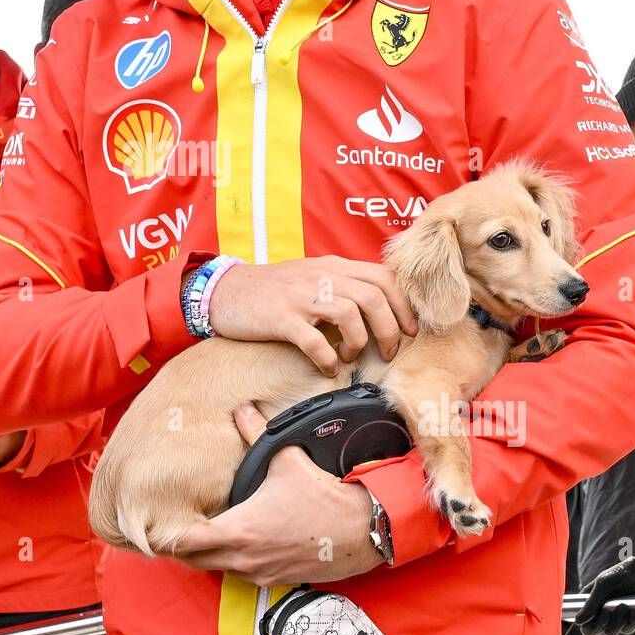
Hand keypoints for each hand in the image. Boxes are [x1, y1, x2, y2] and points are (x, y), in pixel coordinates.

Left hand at [172, 403, 383, 584]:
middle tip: (181, 527)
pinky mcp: (275, 581)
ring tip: (207, 534)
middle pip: (194, 561)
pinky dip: (232, 563)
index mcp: (238, 530)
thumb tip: (242, 409)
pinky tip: (239, 544)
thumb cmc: (322, 497)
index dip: (170, 533)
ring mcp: (259, 574)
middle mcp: (243, 558)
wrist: (360, 529)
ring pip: (218, 569)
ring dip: (209, 555)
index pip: (185, 542)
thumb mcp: (286, 459)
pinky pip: (241, 576)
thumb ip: (256, 433)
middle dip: (185, 546)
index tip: (166, 522)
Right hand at [207, 256, 416, 377]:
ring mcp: (300, 296)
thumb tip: (380, 309)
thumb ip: (342, 286)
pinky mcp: (280, 317)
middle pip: (373, 296)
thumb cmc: (272, 291)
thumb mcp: (312, 277)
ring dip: (360, 342)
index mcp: (332, 266)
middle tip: (389, 352)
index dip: (404, 305)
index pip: (383, 277)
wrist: (224, 290)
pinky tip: (328, 368)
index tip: (410, 330)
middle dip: (390, 328)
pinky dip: (328, 359)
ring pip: (350, 314)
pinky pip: (314, 340)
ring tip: (352, 356)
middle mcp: (320, 276)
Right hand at [575, 556, 634, 634]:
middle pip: (594, 631)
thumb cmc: (621, 574)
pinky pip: (627, 630)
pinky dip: (630, 621)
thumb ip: (590, 604)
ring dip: (617, 620)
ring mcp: (617, 618)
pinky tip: (634, 610)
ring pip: (611, 632)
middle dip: (600, 623)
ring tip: (623, 605)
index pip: (582, 622)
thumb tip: (577, 622)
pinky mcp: (631, 621)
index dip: (585, 625)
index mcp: (591, 602)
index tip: (592, 618)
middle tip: (606, 611)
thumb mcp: (602, 585)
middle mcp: (602, 612)